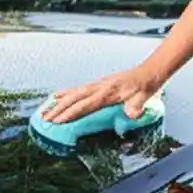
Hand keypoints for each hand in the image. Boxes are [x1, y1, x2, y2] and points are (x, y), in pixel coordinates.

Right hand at [41, 66, 162, 123]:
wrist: (150, 71)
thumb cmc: (146, 86)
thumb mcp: (145, 97)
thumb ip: (137, 106)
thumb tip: (133, 114)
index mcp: (109, 92)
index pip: (86, 105)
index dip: (71, 113)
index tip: (57, 121)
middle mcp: (100, 87)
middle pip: (74, 98)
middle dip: (58, 109)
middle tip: (44, 120)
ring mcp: (98, 84)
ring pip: (73, 93)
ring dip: (58, 102)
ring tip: (43, 111)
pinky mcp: (98, 84)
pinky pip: (78, 90)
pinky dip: (65, 94)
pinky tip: (56, 97)